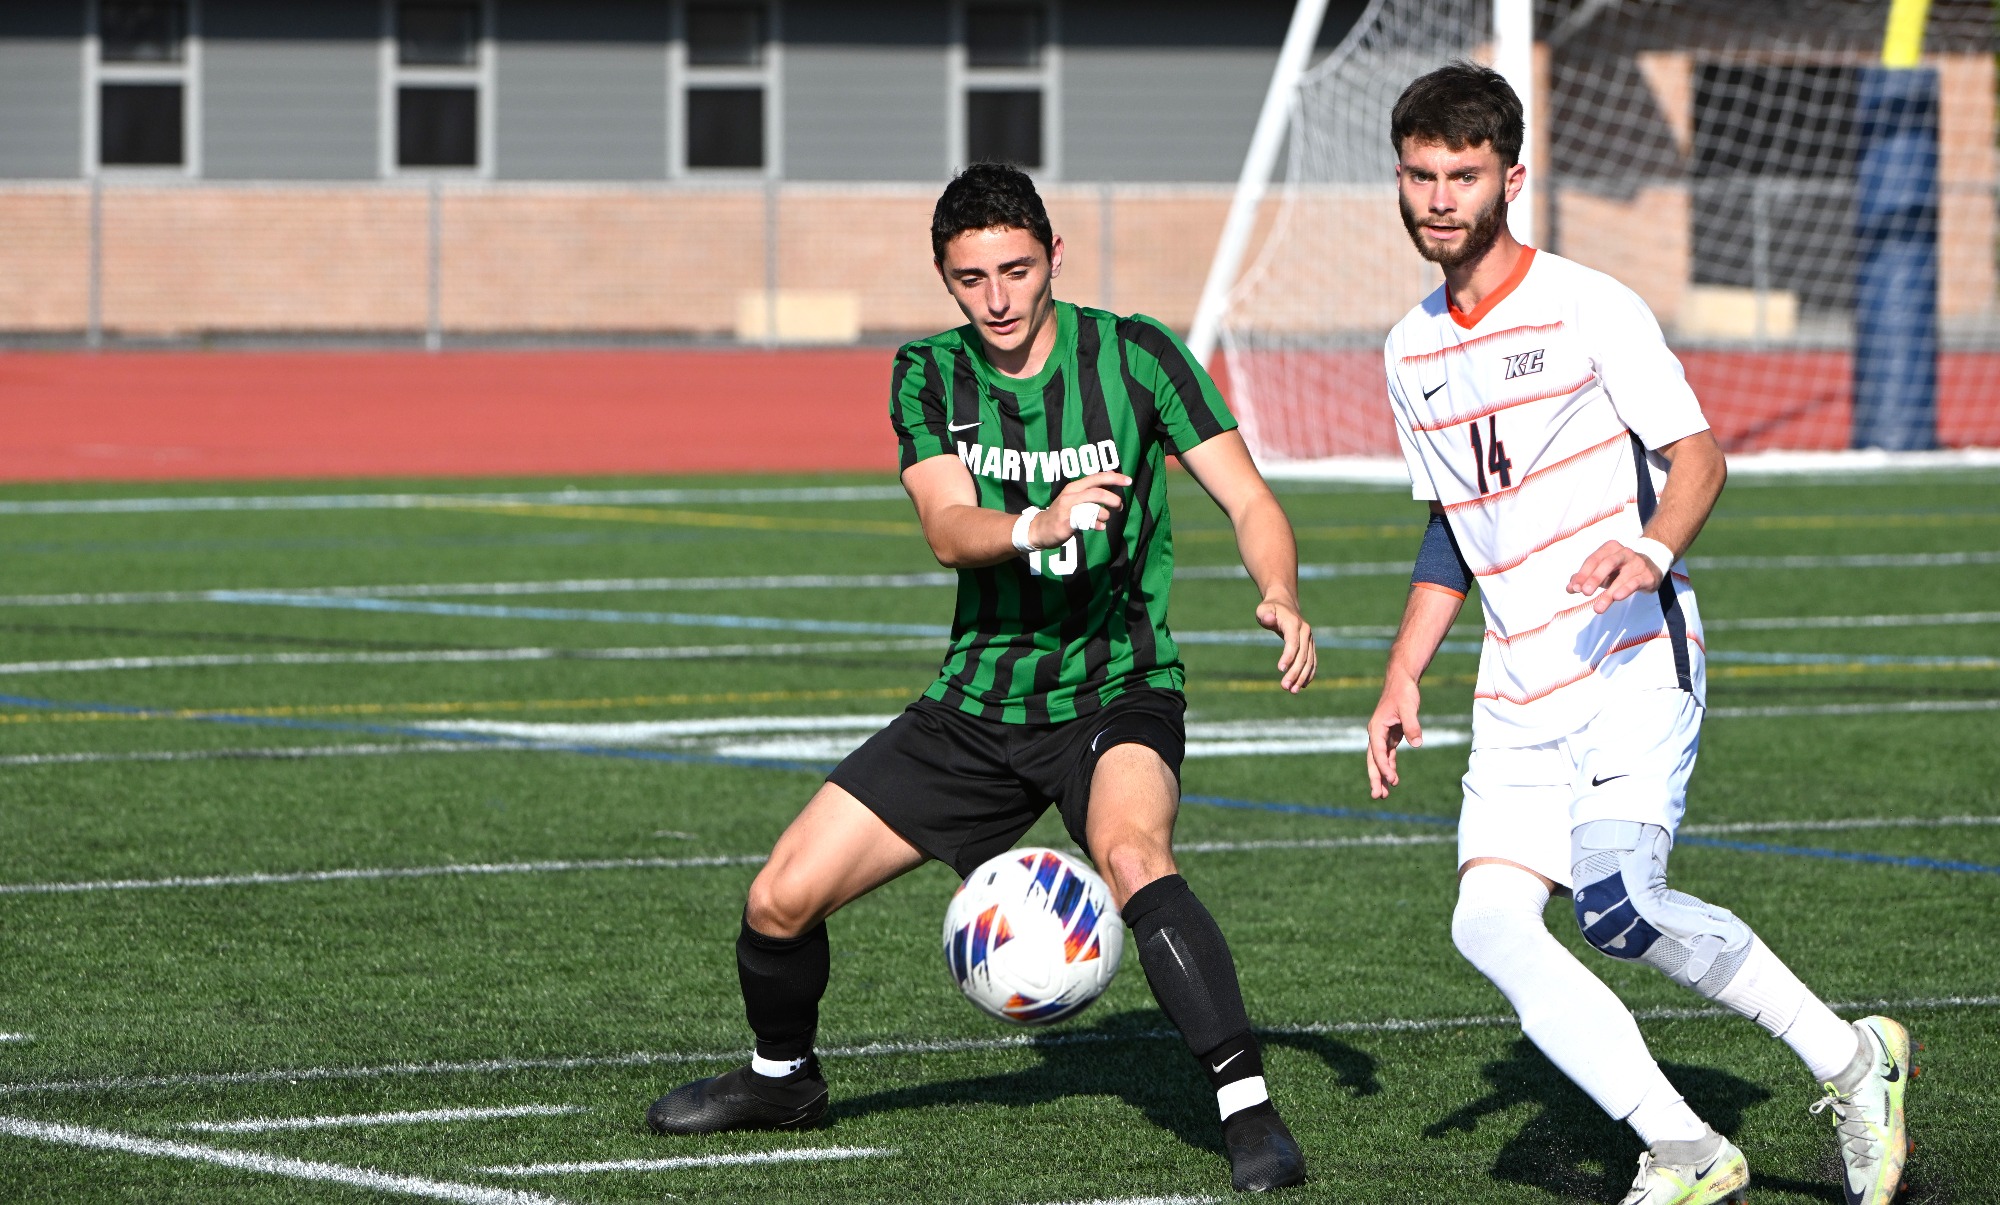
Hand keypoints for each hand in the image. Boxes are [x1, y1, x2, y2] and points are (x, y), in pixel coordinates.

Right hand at [1028, 472, 1129, 548]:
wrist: (1040, 528)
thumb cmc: (1062, 512)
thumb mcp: (1075, 496)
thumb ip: (1092, 489)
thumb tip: (1113, 477)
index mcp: (1075, 487)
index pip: (1097, 477)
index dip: (1114, 478)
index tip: (1129, 481)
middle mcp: (1070, 495)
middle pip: (1097, 493)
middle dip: (1113, 499)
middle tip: (1119, 506)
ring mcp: (1067, 510)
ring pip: (1093, 508)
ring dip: (1105, 514)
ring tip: (1104, 519)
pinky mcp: (1066, 523)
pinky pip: (1087, 522)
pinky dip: (1097, 525)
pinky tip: (1099, 527)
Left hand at [1255, 596, 1315, 692]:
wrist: (1284, 603)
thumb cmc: (1270, 609)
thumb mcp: (1263, 609)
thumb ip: (1265, 615)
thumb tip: (1269, 619)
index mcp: (1294, 624)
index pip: (1292, 642)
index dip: (1288, 656)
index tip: (1280, 670)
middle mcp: (1305, 632)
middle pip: (1302, 655)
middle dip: (1294, 672)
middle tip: (1285, 687)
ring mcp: (1309, 639)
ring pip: (1309, 661)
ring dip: (1302, 677)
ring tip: (1293, 691)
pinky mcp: (1310, 645)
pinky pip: (1312, 661)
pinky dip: (1309, 673)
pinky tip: (1303, 686)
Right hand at [1365, 673, 1422, 798]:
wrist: (1402, 680)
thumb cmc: (1404, 692)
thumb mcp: (1409, 707)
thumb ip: (1412, 726)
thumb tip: (1417, 744)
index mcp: (1377, 727)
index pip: (1378, 752)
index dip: (1384, 767)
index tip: (1393, 780)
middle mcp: (1377, 733)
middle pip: (1373, 760)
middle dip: (1375, 778)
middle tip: (1377, 796)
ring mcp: (1383, 735)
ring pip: (1380, 760)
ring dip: (1382, 776)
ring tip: (1384, 794)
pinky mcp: (1391, 734)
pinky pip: (1388, 755)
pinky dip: (1390, 766)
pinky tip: (1393, 779)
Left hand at [1566, 540, 1663, 614]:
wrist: (1650, 569)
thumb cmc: (1619, 570)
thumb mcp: (1601, 572)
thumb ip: (1585, 578)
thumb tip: (1570, 588)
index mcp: (1609, 548)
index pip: (1593, 559)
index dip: (1583, 574)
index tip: (1575, 588)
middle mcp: (1624, 553)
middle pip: (1607, 563)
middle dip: (1594, 577)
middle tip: (1585, 593)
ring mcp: (1637, 563)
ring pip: (1622, 575)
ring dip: (1609, 591)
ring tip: (1598, 607)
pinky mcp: (1647, 575)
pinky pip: (1635, 582)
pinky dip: (1625, 589)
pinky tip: (1617, 598)